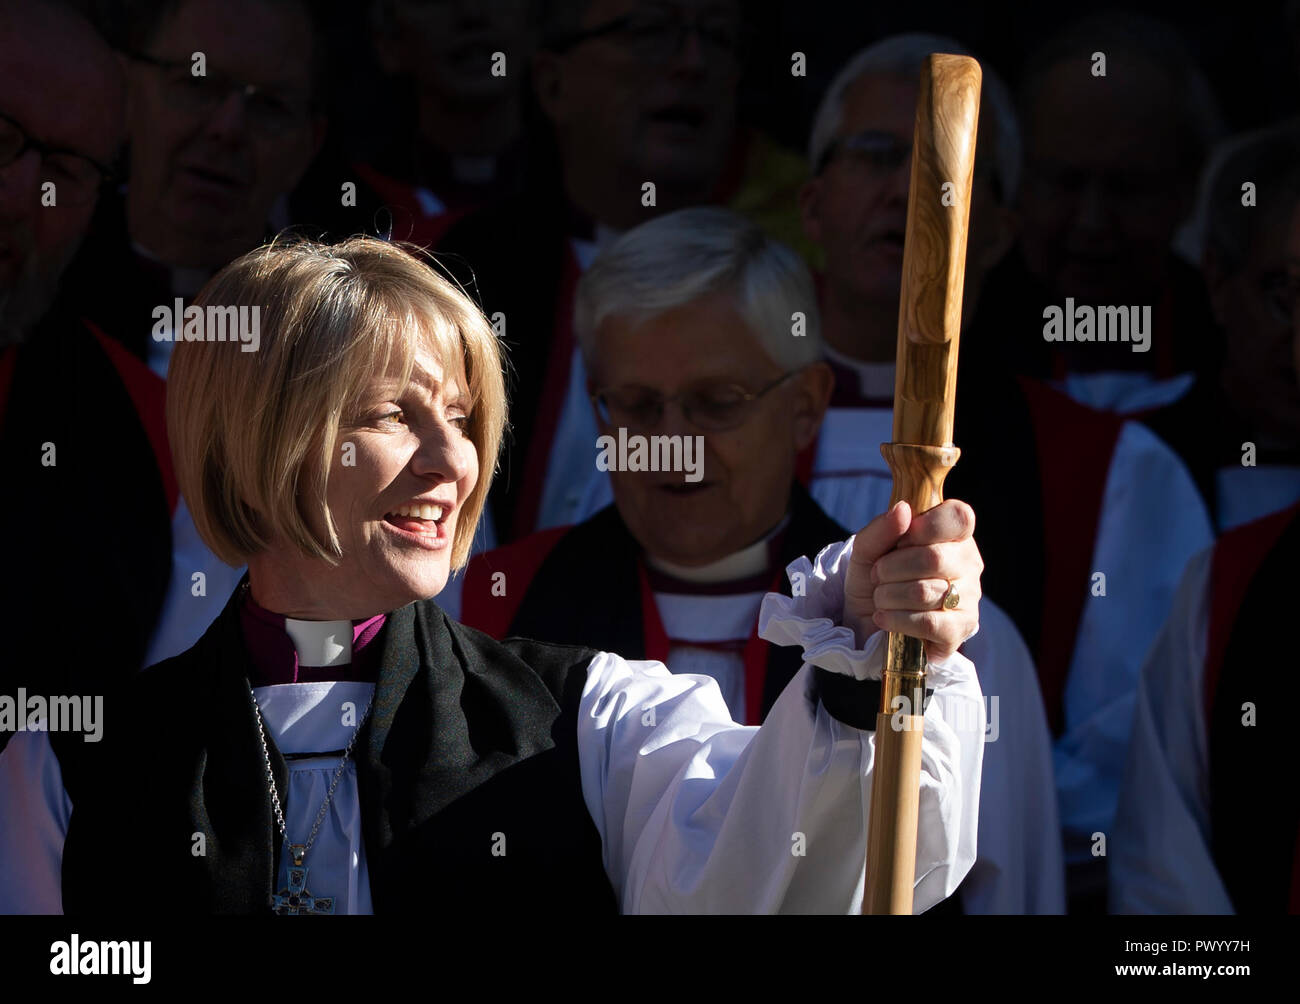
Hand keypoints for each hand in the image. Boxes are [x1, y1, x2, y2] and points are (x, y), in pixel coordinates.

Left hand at [843, 499, 982, 661]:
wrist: (865, 621)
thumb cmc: (875, 578)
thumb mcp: (867, 548)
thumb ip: (883, 528)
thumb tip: (904, 510)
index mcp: (953, 535)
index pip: (958, 517)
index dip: (925, 526)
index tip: (901, 540)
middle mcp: (968, 563)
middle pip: (933, 558)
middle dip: (891, 568)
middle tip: (877, 575)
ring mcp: (968, 597)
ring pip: (925, 592)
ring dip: (888, 595)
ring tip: (880, 597)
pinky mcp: (959, 629)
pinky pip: (928, 623)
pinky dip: (896, 619)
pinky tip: (884, 618)